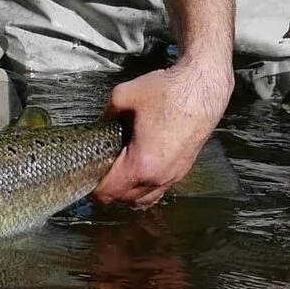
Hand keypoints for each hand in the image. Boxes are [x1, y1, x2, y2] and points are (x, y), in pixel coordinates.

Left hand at [94, 60, 228, 206]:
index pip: (108, 192)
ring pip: (143, 200)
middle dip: (108, 190)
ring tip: (118, 172)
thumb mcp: (123, 96)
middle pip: (124, 200)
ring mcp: (173, 176)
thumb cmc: (167, 92)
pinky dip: (145, 188)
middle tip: (99, 169)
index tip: (86, 173)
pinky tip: (139, 171)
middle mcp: (158, 177)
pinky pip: (159, 190)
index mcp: (141, 164)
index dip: (93, 186)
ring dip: (127, 192)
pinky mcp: (183, 169)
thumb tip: (100, 125)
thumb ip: (105, 116)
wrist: (202, 87)